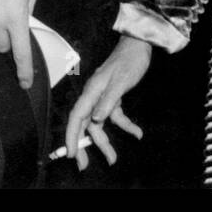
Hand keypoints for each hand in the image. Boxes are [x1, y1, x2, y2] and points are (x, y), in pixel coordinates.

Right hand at [64, 36, 150, 169]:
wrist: (140, 45)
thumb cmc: (130, 60)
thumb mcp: (121, 80)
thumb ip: (109, 100)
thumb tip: (97, 120)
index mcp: (92, 91)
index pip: (77, 117)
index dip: (72, 136)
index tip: (72, 153)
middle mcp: (93, 96)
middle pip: (85, 124)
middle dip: (84, 145)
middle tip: (83, 165)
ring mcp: (103, 97)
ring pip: (100, 123)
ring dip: (106, 141)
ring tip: (112, 159)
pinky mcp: (113, 97)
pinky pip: (115, 116)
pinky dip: (125, 125)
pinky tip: (137, 133)